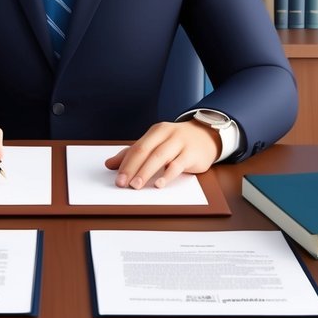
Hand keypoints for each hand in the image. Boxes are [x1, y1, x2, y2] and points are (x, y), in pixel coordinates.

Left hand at [103, 120, 219, 189]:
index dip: (126, 164)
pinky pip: (178, 164)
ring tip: (136, 185)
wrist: (207, 136)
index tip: (118, 180)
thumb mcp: (156, 144)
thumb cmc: (177, 142)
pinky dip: (167, 175)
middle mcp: (167, 134)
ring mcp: (180, 143)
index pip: (137, 148)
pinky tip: (160, 184)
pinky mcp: (192, 154)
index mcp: (156, 132)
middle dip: (133, 168)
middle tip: (123, 184)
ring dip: (146, 172)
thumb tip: (109, 164)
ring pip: (160, 157)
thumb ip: (134, 153)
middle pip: (146, 151)